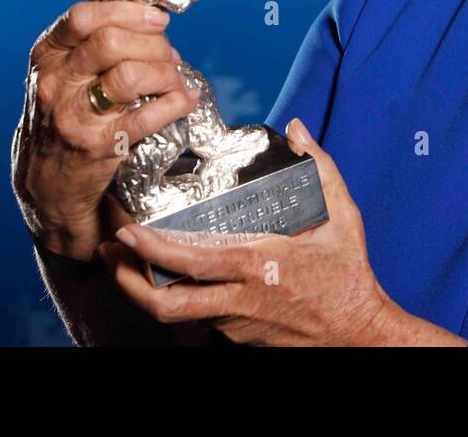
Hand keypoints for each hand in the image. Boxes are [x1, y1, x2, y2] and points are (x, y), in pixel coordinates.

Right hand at [11, 0, 200, 261]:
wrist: (45, 182)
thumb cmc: (62, 116)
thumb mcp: (63, 72)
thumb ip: (94, 41)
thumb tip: (147, 13)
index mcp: (47, 57)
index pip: (82, 18)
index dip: (127, 12)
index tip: (157, 19)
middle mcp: (55, 83)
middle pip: (111, 43)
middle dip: (153, 44)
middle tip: (169, 55)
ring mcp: (74, 116)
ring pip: (129, 75)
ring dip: (165, 72)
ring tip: (174, 78)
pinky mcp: (99, 145)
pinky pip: (147, 116)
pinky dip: (175, 103)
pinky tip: (185, 99)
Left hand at [100, 118, 464, 345]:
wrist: (359, 335)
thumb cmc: (348, 277)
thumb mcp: (344, 216)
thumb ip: (320, 167)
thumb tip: (296, 128)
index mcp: (260, 267)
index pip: (193, 263)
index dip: (152, 251)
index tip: (126, 232)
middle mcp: (240, 300)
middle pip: (166, 304)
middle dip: (127, 280)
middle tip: (109, 251)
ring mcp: (235, 325)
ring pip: (176, 314)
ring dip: (146, 289)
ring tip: (127, 262)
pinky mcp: (238, 338)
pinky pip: (199, 318)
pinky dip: (179, 297)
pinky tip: (172, 276)